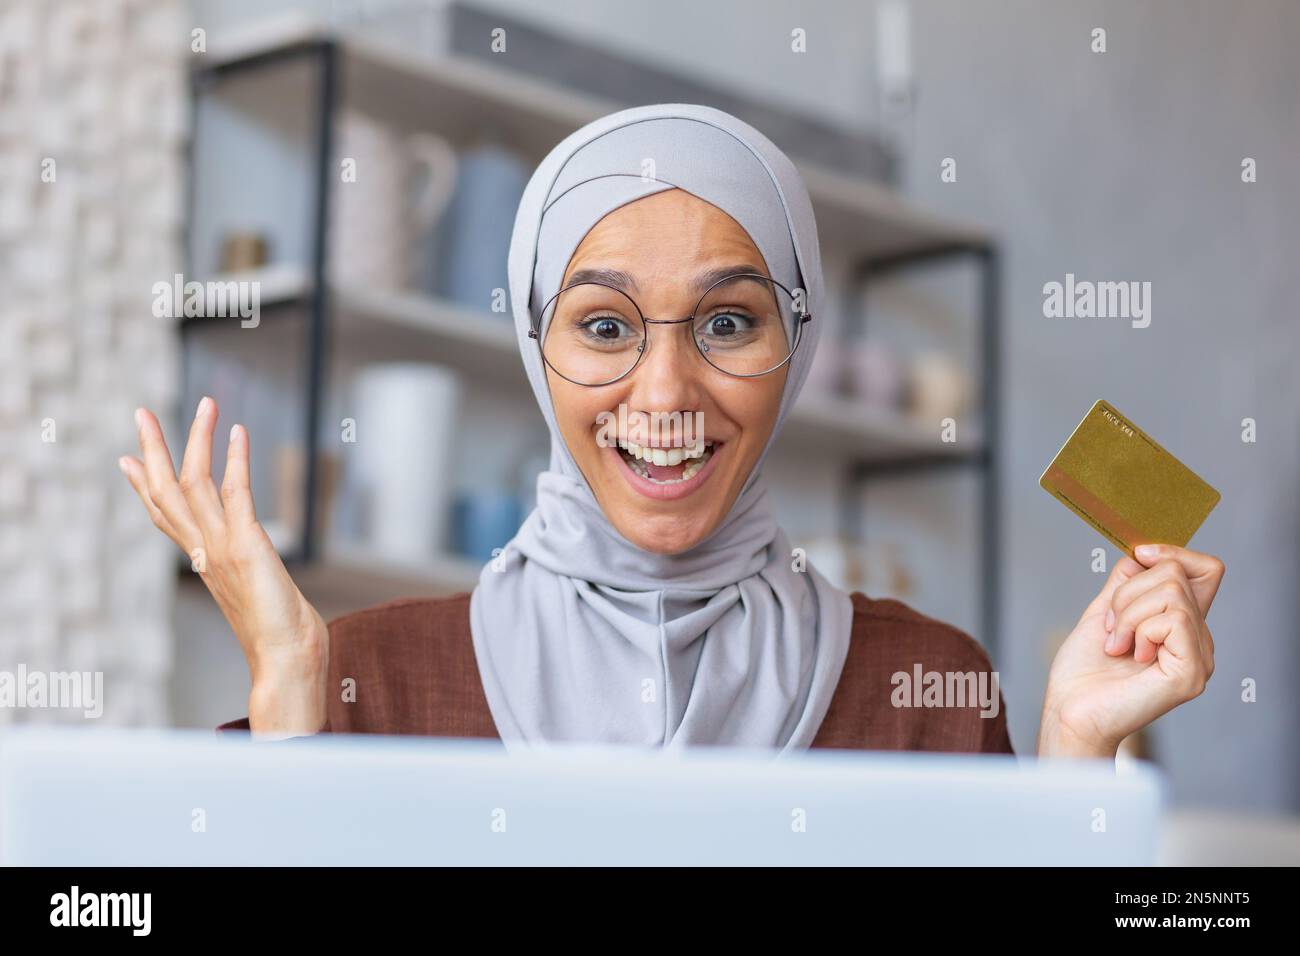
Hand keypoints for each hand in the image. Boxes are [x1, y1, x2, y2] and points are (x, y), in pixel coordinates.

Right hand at [118, 398, 327, 736]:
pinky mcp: (247, 547)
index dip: (146, 487)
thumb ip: (248, 578)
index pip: (166, 518)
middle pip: (168, 493)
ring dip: (198, 439)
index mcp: (204, 564)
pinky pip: (237, 494)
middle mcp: (205, 553)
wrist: (286, 665)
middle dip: (154, 450)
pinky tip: (239, 433)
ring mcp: (222, 549)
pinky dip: (237, 460)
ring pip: (195, 484)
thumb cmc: (281, 638)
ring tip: (206, 404)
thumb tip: (252, 568)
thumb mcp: (255, 597)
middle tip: (141, 413)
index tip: (128, 459)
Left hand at [1039, 544, 1223, 757]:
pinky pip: (1173, 618)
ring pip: (1171, 591)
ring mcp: (1200, 657)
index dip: (1173, 553)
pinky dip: (1138, 629)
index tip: (1139, 555)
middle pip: (1176, 572)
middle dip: (1128, 591)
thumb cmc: (1083, 671)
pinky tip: (1131, 656)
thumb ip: (1127, 582)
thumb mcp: (1104, 612)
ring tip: (1118, 645)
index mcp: (1182, 626)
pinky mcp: (1192, 671)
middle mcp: (1199, 640)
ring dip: (1127, 613)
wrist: (1070, 709)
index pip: (1206, 569)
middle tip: (1112, 628)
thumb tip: (1144, 552)